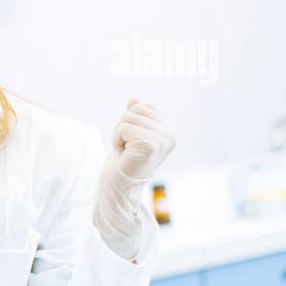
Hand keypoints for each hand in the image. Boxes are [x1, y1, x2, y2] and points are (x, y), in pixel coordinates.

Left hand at [94, 99, 174, 260]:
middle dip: (122, 128)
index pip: (143, 107)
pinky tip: (123, 154)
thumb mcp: (129, 136)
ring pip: (128, 117)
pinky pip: (124, 127)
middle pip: (135, 109)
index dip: (129, 123)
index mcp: (167, 133)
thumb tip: (134, 99)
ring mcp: (161, 140)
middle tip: (126, 149)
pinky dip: (117, 140)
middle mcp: (169, 136)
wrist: (118, 187)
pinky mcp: (150, 144)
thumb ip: (135, 118)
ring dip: (118, 134)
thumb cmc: (123, 163)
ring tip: (125, 152)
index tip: (131, 144)